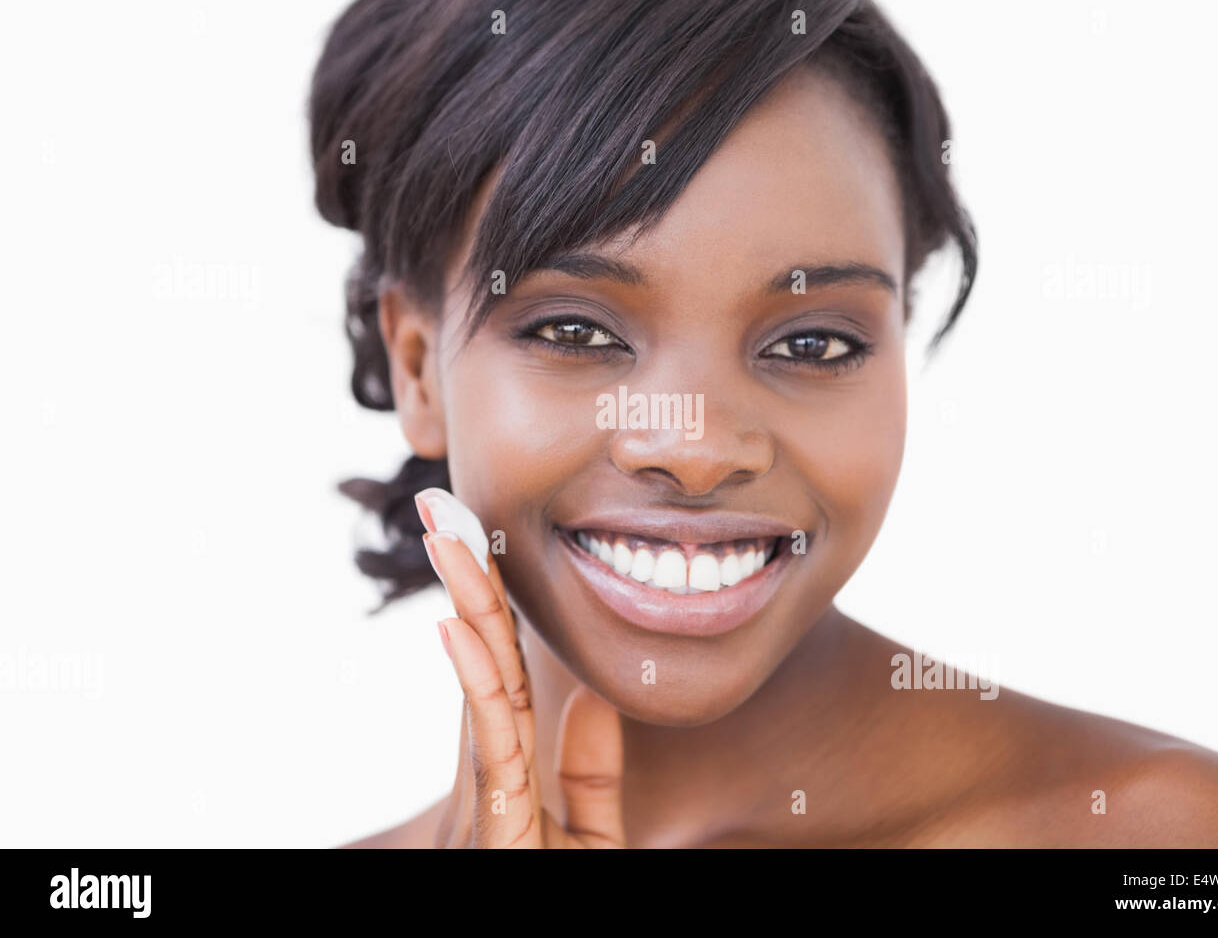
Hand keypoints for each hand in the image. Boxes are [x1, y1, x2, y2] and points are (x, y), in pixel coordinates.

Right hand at [415, 490, 625, 847]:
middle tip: (443, 504)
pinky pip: (490, 754)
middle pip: (478, 663)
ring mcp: (482, 810)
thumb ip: (587, 773)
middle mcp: (484, 782)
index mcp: (509, 774)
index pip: (498, 671)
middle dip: (463, 580)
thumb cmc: (559, 895)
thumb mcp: (588, 841)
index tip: (475, 536)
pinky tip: (458, 629)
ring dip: (465, 608)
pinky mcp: (494, 840)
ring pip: (477, 692)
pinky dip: (474, 687)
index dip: (488, 600)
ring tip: (451, 538)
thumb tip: (593, 693)